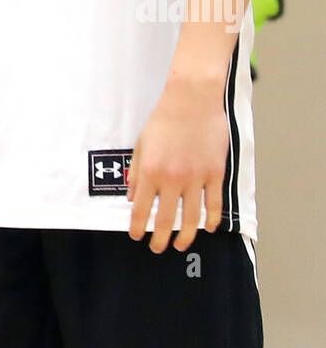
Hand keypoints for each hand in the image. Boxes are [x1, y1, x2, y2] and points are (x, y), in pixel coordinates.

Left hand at [127, 78, 228, 252]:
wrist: (192, 100)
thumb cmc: (164, 119)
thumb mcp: (142, 144)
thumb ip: (137, 173)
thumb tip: (132, 198)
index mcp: (151, 171)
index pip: (141, 209)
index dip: (137, 227)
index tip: (136, 236)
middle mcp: (172, 179)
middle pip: (166, 220)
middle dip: (160, 239)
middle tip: (158, 248)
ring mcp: (196, 178)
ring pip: (192, 219)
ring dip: (186, 236)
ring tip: (180, 245)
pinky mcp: (215, 174)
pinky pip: (214, 205)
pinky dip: (211, 220)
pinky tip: (207, 228)